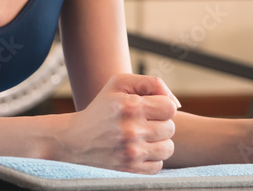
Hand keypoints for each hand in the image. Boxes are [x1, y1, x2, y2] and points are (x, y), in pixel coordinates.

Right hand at [58, 73, 179, 173]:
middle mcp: (131, 130)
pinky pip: (158, 165)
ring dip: (158, 142)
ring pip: (168, 148)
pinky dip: (150, 158)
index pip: (169, 108)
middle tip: (142, 122)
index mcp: (129, 106)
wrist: (75, 139)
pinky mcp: (131, 169)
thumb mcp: (119, 84)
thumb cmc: (101, 108)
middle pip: (170, 128)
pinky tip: (136, 149)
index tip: (149, 108)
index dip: (161, 106)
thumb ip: (151, 83)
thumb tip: (177, 104)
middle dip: (158, 124)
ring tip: (141, 136)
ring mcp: (131, 152)